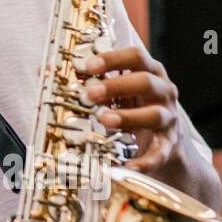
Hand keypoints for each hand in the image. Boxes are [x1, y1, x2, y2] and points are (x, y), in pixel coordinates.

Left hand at [84, 46, 183, 173]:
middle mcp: (163, 93)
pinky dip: (145, 160)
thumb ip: (97, 81)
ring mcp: (168, 119)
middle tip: (89, 93)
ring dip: (128, 116)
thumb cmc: (137, 108)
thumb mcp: (120, 91)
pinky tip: (127, 165)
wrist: (167, 143)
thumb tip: (52, 73)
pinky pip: (159, 153)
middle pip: (146, 82)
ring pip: (154, 114)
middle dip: (116, 86)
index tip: (89, 65)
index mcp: (151, 72)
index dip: (113, 58)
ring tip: (103, 119)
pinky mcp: (169, 146)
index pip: (136, 56)